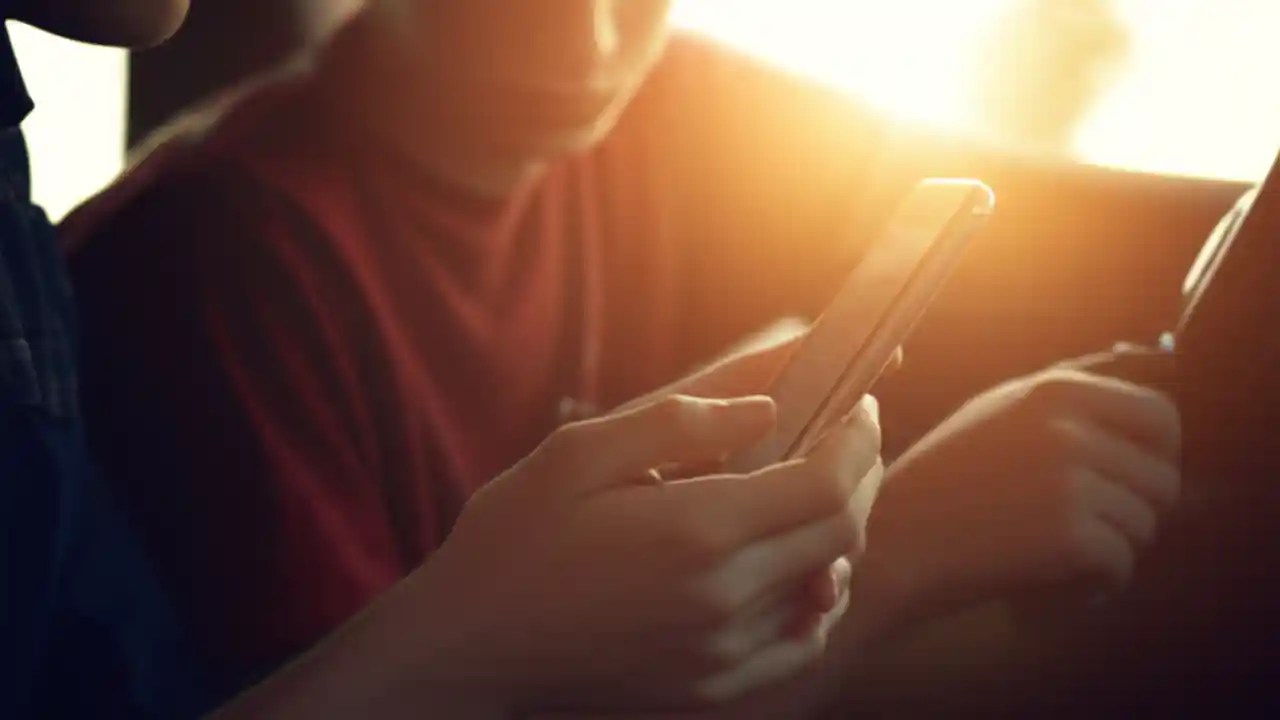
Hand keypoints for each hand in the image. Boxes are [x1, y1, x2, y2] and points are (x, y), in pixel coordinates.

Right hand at [412, 393, 882, 712]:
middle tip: (848, 433)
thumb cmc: (515, 536)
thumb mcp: (581, 452)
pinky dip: (816, 600)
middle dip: (860, 471)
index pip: (825, 481)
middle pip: (840, 530)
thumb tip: (769, 405)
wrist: (470, 645)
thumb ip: (681, 422)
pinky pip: (799, 644)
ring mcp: (719, 652)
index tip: (861, 400)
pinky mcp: (709, 687)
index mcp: (694, 530)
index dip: (858, 435)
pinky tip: (797, 569)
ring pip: (826, 584)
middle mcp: (721, 598)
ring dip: (838, 529)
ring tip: (815, 488)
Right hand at [854, 364, 1179, 636]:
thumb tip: (1135, 418)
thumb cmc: (939, 484)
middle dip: (1135, 512)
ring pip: (1144, 526)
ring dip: (1112, 551)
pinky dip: (1094, 585)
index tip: (1131, 483)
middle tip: (1091, 532)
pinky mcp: (1069, 535)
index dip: (1156, 456)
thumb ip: (1062, 408)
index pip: (1160, 416)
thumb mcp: (995, 415)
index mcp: (1056, 391)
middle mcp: (1070, 429)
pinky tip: (1053, 584)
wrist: (892, 540)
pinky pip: (1121, 566)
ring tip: (1058, 558)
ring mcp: (1071, 481)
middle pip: (1162, 479)